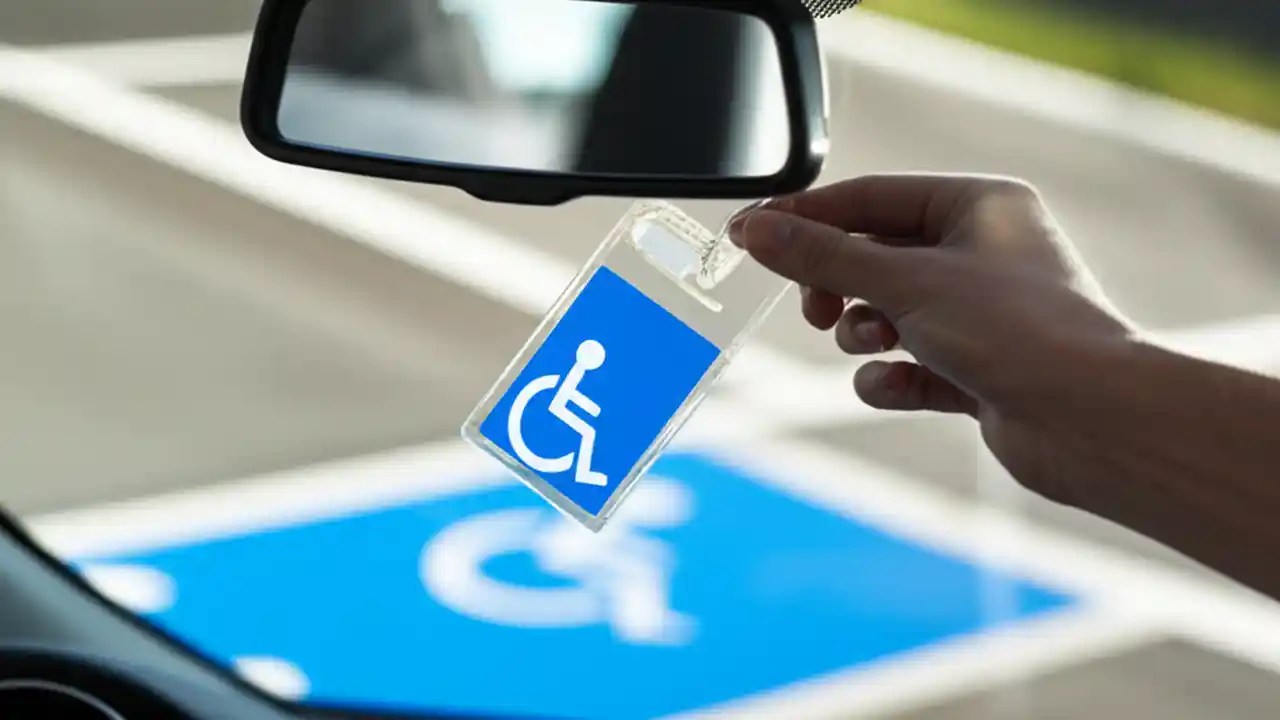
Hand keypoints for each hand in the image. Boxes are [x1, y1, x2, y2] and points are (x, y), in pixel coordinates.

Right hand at [731, 174, 1135, 501]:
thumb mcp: (906, 282)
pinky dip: (891, 377)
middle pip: (875, 254)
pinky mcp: (977, 368)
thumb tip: (758, 229)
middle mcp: (983, 253)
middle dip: (838, 283)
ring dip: (865, 331)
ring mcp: (981, 313)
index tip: (751, 234)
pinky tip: (896, 386)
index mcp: (979, 207)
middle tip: (814, 306)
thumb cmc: (1022, 332)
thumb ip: (823, 255)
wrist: (1091, 422)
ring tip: (872, 342)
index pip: (872, 197)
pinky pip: (909, 364)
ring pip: (888, 312)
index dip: (807, 216)